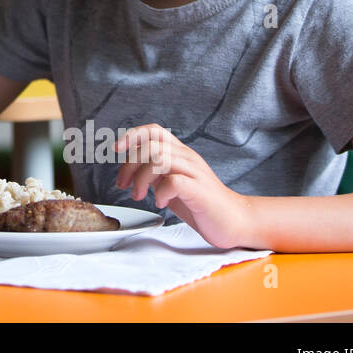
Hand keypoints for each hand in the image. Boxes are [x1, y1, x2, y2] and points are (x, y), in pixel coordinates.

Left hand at [114, 124, 255, 249]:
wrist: (236, 222)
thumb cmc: (202, 205)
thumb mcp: (172, 183)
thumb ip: (155, 172)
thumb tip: (129, 168)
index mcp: (180, 154)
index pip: (154, 130)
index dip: (132, 135)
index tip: (116, 150)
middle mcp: (188, 158)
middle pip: (151, 144)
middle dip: (129, 164)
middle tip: (124, 186)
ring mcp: (195, 173)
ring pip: (159, 158)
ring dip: (141, 178)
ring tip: (139, 195)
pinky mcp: (200, 191)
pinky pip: (174, 181)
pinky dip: (160, 191)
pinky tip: (160, 202)